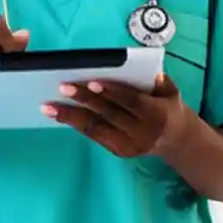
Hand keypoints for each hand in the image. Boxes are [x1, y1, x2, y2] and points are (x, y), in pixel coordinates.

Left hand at [41, 74, 193, 158]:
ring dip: (70, 117)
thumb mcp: (171, 91)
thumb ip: (159, 82)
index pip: (131, 101)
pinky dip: (75, 124)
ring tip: (48, 106)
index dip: (112, 92)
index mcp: (157, 115)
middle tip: (62, 87)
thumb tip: (143, 70)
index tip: (92, 82)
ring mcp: (129, 146)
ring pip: (96, 128)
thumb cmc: (167, 106)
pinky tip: (59, 115)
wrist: (174, 140)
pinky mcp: (118, 152)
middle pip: (109, 114)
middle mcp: (142, 133)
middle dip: (84, 100)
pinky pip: (94, 135)